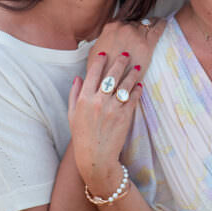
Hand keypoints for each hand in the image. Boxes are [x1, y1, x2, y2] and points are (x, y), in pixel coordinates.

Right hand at [68, 51, 142, 193]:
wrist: (96, 157)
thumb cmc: (82, 136)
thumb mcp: (72, 115)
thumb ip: (74, 94)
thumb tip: (79, 77)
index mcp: (84, 99)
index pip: (93, 73)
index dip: (99, 61)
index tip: (104, 54)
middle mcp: (98, 101)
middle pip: (111, 75)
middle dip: (119, 61)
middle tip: (125, 54)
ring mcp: (113, 108)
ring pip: (125, 84)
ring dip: (132, 73)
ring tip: (137, 66)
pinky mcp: (125, 116)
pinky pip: (133, 98)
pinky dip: (137, 90)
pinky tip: (139, 84)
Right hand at [88, 18, 165, 73]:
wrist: (110, 85)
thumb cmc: (101, 72)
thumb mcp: (93, 55)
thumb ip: (100, 45)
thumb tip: (104, 43)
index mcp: (110, 28)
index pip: (122, 21)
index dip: (128, 26)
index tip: (131, 28)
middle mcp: (124, 28)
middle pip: (135, 22)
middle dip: (139, 26)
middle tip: (143, 29)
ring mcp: (136, 34)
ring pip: (147, 23)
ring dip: (151, 22)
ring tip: (156, 21)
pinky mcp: (148, 44)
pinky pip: (158, 29)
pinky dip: (162, 24)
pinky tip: (164, 22)